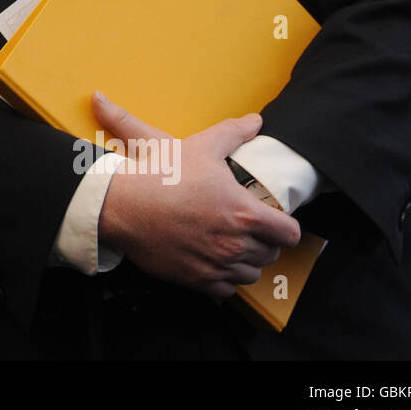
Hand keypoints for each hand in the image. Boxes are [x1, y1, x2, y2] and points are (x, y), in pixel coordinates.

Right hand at [94, 92, 301, 298]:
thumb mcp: (201, 146)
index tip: (274, 220)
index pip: (289, 234)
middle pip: (271, 254)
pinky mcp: (195, 280)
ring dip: (245, 261)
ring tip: (231, 244)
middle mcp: (235, 243)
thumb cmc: (161, 174)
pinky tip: (213, 260)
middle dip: (264, 241)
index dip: (285, 226)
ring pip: (250, 274)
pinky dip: (224, 278)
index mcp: (244, 213)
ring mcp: (216, 264)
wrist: (121, 203)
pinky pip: (226, 289)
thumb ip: (233, 132)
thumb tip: (255, 120)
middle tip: (248, 228)